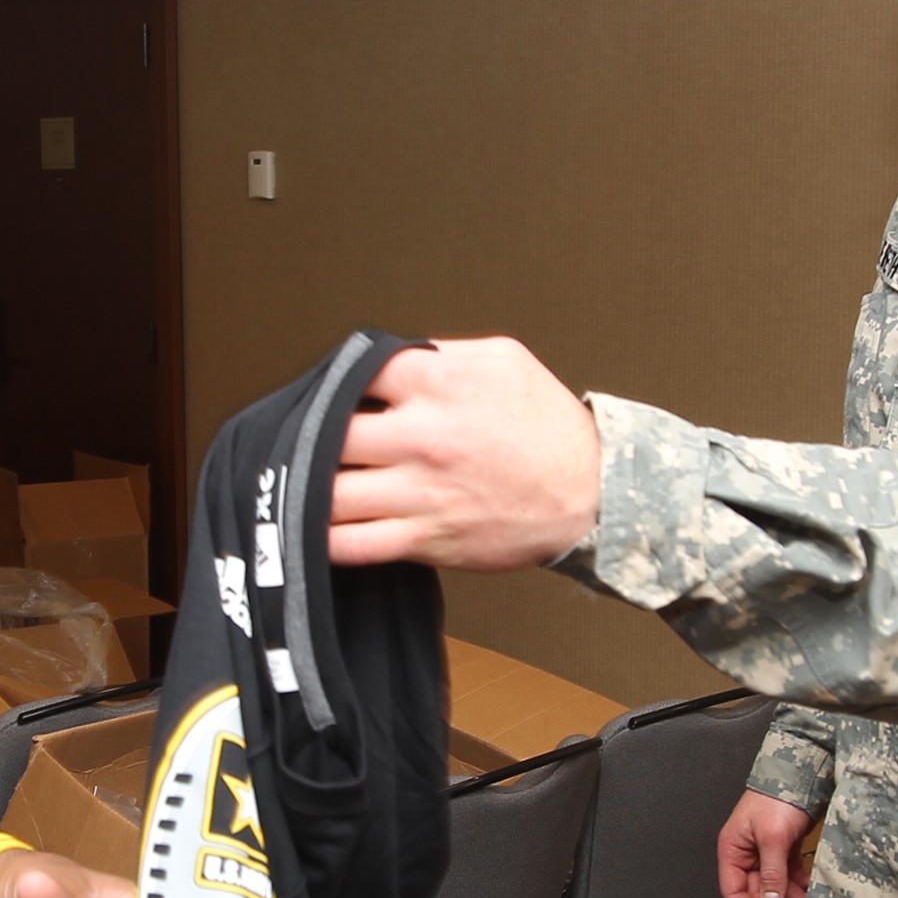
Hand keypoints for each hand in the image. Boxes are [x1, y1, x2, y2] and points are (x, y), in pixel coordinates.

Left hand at [329, 338, 602, 571]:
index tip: (338, 394)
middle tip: (313, 440)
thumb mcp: (502, 360)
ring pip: (328, 492)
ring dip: (310, 487)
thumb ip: (439, 353)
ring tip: (308, 481)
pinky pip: (350, 544)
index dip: (338, 382)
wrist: (589, 493)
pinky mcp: (424, 538)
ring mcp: (420, 492)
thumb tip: (391, 357)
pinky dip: (322, 537)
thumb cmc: (547, 427)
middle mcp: (423, 437)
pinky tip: (314, 525)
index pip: (353, 372)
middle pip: (328, 433)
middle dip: (314, 436)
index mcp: (438, 384)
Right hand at [718, 790, 816, 897]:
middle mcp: (746, 854)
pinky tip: (811, 890)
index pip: (733, 891)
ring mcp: (765, 852)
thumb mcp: (773, 838)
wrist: (800, 775)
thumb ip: (771, 874)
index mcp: (733, 849)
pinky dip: (799, 884)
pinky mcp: (783, 849)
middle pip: (757, 891)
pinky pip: (788, 874)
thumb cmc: (777, 798)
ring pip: (775, 885)